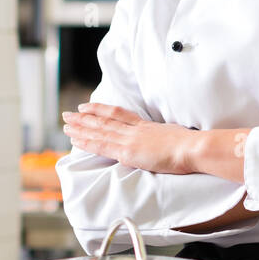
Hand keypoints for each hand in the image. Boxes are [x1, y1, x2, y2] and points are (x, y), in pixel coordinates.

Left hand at [62, 103, 198, 174]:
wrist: (193, 148)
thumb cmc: (191, 146)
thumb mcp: (177, 137)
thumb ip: (166, 139)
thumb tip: (167, 142)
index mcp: (147, 126)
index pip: (119, 115)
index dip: (101, 110)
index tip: (88, 107)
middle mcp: (135, 130)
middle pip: (104, 121)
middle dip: (84, 117)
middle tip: (67, 114)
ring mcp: (130, 140)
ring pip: (99, 131)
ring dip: (80, 127)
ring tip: (65, 124)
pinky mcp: (128, 152)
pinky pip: (102, 146)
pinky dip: (87, 141)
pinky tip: (76, 139)